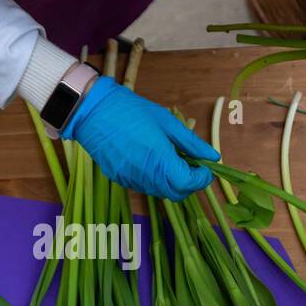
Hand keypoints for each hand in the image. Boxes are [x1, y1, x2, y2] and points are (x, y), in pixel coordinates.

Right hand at [62, 77, 218, 200]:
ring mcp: (131, 179)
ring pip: (160, 192)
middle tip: (193, 166)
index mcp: (159, 160)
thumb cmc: (131, 111)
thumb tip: (212, 156)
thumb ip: (191, 143)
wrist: (92, 112)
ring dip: (172, 182)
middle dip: (189, 184)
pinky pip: (144, 186)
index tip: (206, 168)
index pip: (187, 184)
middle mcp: (145, 176)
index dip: (201, 179)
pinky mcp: (119, 179)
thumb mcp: (166, 122)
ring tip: (172, 160)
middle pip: (176, 194)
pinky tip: (153, 160)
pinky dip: (156, 179)